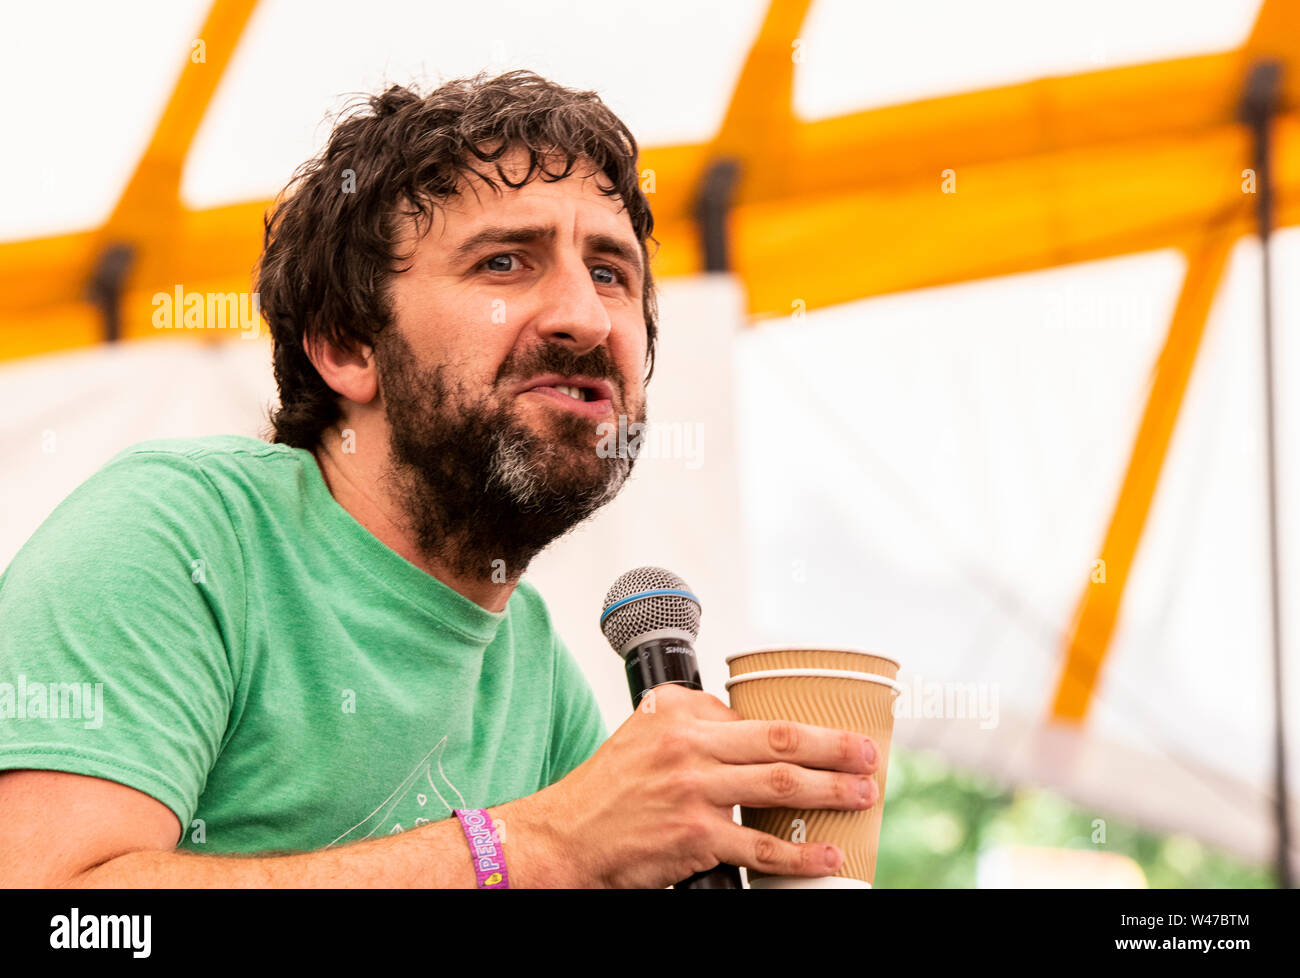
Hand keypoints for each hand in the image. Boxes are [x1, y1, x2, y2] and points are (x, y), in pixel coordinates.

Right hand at [529, 683, 879, 888]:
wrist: (565, 837)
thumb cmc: (606, 790)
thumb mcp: (643, 734)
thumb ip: (692, 723)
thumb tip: (742, 725)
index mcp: (680, 715)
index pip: (755, 716)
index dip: (802, 728)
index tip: (833, 736)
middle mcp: (688, 746)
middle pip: (781, 740)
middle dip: (835, 747)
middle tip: (869, 754)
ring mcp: (692, 792)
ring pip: (779, 786)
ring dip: (831, 791)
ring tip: (862, 795)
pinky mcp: (692, 837)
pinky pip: (759, 848)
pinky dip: (800, 855)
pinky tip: (828, 856)